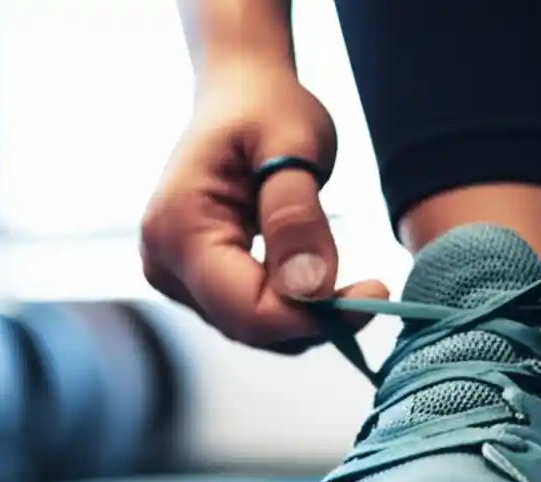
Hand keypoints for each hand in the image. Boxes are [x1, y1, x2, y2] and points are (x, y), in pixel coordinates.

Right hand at [141, 63, 387, 349]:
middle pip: (249, 327)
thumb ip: (297, 217)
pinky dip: (291, 306)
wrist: (238, 94)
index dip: (315, 317)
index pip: (249, 310)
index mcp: (179, 228)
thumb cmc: (266, 108)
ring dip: (306, 316)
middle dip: (314, 319)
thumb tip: (310, 289)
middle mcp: (164, 262)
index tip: (376, 294)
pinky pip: (248, 313)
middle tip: (372, 290)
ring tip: (350, 282)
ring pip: (251, 328)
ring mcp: (173, 274)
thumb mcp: (293, 146)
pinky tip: (319, 277)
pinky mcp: (193, 280)